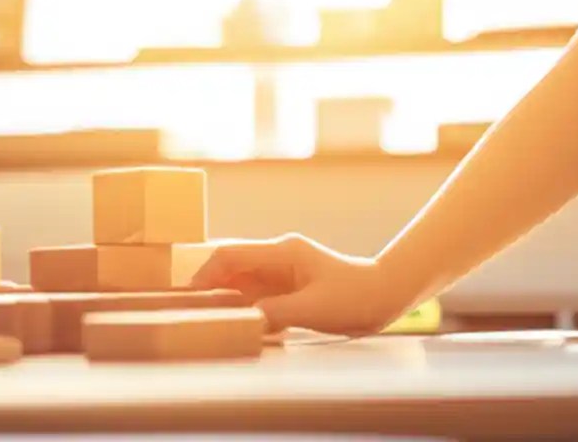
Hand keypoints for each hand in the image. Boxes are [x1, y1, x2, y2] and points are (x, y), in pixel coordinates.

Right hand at [188, 234, 408, 335]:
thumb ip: (276, 312)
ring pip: (241, 282)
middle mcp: (277, 257)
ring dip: (227, 299)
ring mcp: (282, 271)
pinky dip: (246, 308)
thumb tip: (246, 318)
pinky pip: (257, 295)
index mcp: (282, 252)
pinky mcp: (288, 287)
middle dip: (210, 285)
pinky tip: (242, 325)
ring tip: (212, 319)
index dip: (206, 273)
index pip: (230, 255)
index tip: (191, 294)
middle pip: (231, 266)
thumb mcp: (314, 309)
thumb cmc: (355, 297)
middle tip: (192, 308)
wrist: (387, 294)